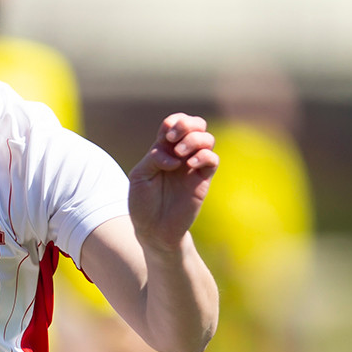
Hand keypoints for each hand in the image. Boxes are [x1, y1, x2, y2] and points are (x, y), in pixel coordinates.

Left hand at [128, 113, 217, 251]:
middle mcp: (181, 155)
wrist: (154, 230)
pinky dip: (204, 156)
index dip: (174, 122)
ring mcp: (193, 167)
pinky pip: (213, 160)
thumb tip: (174, 157)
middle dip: (187, 124)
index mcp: (164, 150)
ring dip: (194, 139)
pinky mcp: (203, 180)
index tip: (165, 137)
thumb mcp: (139, 176)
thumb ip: (153, 158)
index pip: (175, 123)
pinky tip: (189, 164)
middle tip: (173, 138)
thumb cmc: (143, 204)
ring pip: (207, 139)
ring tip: (180, 154)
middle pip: (196, 125)